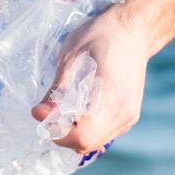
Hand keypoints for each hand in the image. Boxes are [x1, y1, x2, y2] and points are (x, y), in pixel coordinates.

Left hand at [32, 2, 150, 155]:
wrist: (134, 30)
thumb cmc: (101, 35)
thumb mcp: (72, 56)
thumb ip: (57, 89)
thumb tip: (39, 114)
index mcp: (112, 97)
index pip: (83, 135)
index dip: (58, 132)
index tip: (43, 114)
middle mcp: (123, 114)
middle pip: (87, 143)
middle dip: (63, 133)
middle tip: (51, 111)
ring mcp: (128, 118)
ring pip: (95, 142)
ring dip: (74, 132)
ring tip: (65, 108)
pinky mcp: (129, 118)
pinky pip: (103, 134)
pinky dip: (87, 128)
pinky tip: (81, 108)